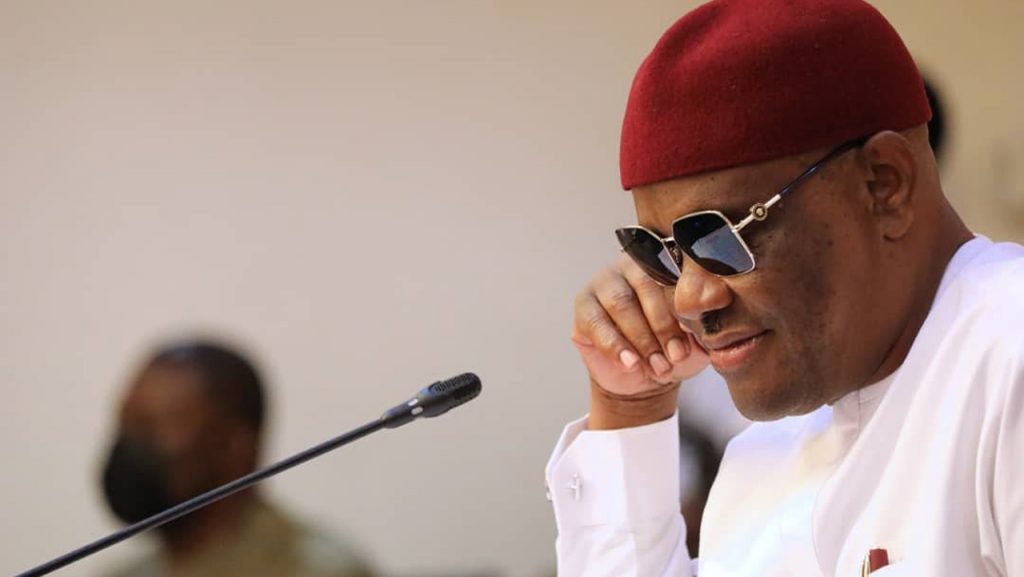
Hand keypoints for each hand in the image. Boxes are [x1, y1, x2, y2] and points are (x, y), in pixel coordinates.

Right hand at [572, 254, 708, 428]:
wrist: (645, 381)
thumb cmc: (673, 350)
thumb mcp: (698, 340)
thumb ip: (706, 323)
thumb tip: (712, 307)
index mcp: (663, 264)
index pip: (672, 273)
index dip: (682, 306)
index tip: (692, 337)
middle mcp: (630, 267)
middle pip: (645, 286)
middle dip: (663, 326)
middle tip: (676, 356)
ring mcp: (602, 284)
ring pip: (621, 303)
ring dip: (642, 338)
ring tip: (658, 366)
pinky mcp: (583, 307)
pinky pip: (596, 322)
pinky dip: (615, 345)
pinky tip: (631, 363)